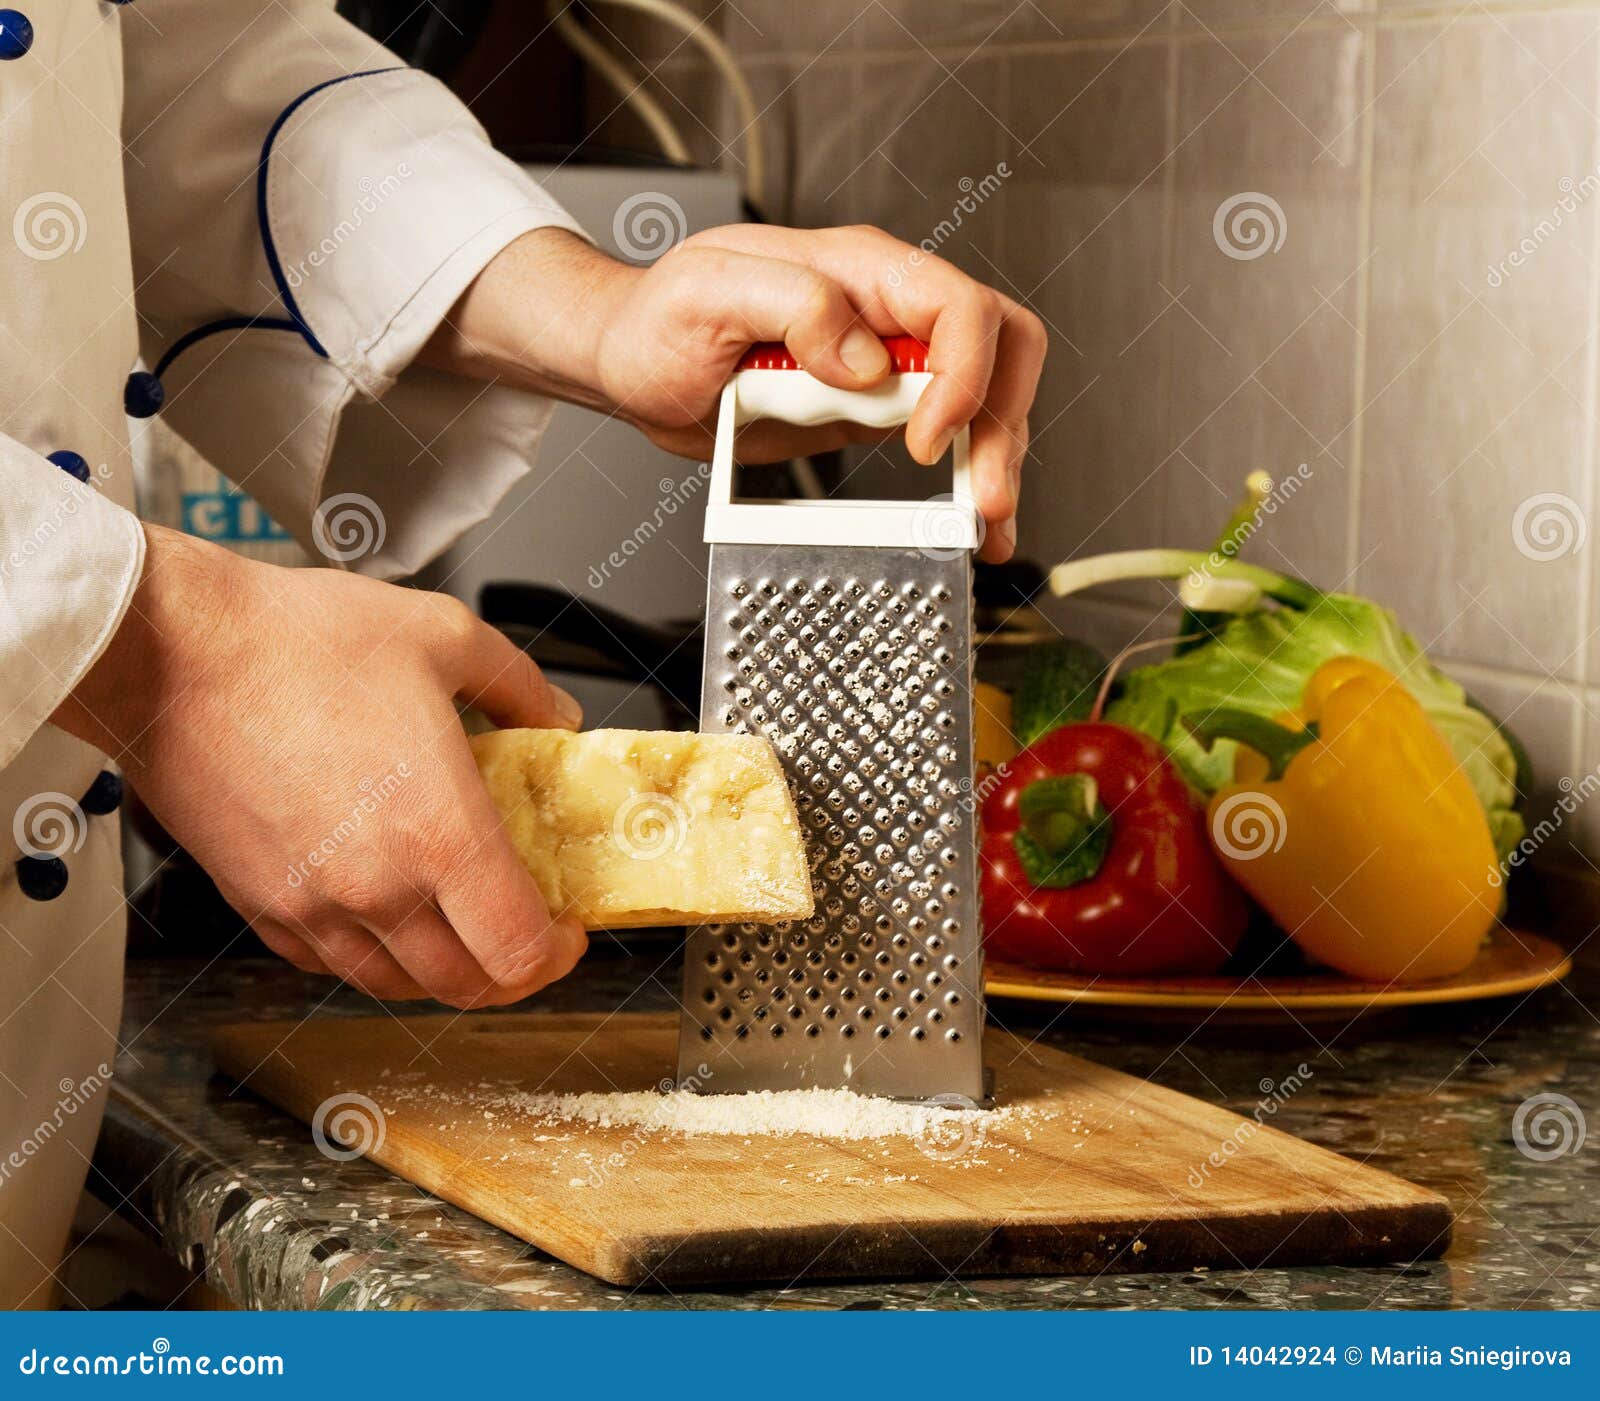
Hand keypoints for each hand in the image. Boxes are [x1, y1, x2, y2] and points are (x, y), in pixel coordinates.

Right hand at [52, 525, 587, 1007]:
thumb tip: (555, 718)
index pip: (518, 951)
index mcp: (439, 833)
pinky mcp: (257, 902)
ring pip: (396, 984)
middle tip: (525, 931)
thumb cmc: (295, 639)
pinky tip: (382, 908)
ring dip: (443, 969)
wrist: (171, 650)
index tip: (567, 927)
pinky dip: (370, 953)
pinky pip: (328, 961)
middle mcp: (376, 887)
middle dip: (512, 971)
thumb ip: (519, 687)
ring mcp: (311, 905)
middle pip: (466, 986)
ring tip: (461, 923)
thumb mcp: (444, 635)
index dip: (558, 955)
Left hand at [422, 224, 1046, 561]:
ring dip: (998, 460)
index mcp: (859, 270)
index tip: (924, 441)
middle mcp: (886, 312)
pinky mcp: (873, 409)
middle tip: (986, 496)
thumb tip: (866, 359)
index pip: (958, 306)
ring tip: (989, 525)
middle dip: (1004, 423)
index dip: (963, 375)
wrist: (632, 360)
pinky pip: (947, 434)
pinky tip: (971, 524)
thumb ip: (793, 305)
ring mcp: (886, 361)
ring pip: (987, 396)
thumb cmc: (658, 317)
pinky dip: (968, 479)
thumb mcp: (707, 294)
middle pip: (1000, 347)